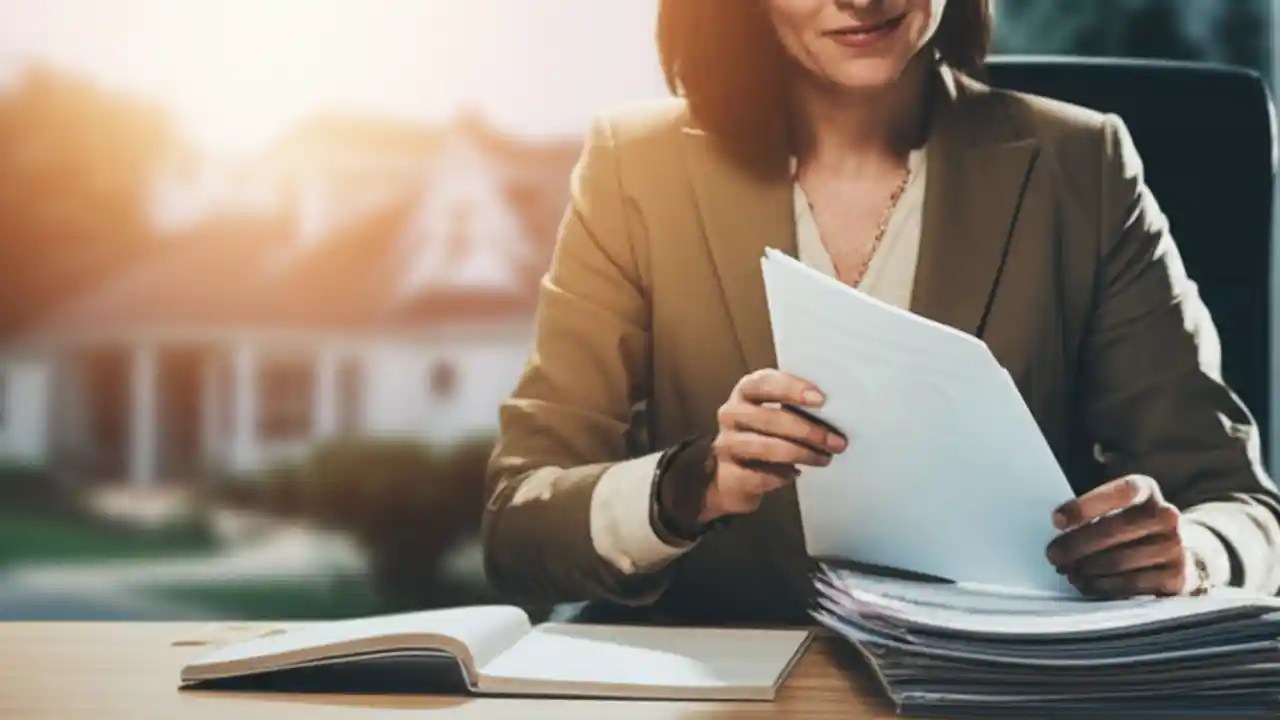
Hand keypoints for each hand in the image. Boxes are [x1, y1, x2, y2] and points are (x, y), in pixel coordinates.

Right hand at [700, 369, 847, 524]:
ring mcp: (726, 445)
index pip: (764, 382)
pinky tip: (794, 474)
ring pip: (766, 448)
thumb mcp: (777, 414)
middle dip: (807, 430)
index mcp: (745, 391)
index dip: (792, 389)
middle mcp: (730, 414)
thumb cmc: (765, 437)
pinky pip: (760, 476)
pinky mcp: (729, 475)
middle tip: (836, 442)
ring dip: (802, 454)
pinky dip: (782, 476)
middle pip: (769, 418)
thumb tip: (836, 413)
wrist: (733, 477)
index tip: (821, 400)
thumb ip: (797, 407)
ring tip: (824, 459)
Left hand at [1046, 475, 1191, 597]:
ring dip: (1085, 569)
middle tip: (1052, 554)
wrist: (1175, 550)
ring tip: (1067, 570)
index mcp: (1146, 489)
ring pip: (1118, 560)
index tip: (1056, 521)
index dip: (1085, 507)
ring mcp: (1174, 546)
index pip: (1117, 493)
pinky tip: (1086, 584)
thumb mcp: (1115, 506)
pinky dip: (1102, 585)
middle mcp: (1165, 515)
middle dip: (1075, 545)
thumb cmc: (1130, 525)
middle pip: (1112, 531)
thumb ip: (1091, 512)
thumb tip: (1059, 528)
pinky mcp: (1176, 576)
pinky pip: (1130, 583)